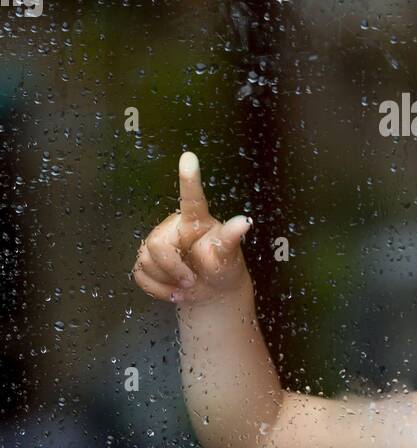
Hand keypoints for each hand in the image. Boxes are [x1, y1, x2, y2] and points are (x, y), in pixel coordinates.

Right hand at [133, 152, 252, 307]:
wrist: (210, 290)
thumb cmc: (221, 266)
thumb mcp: (229, 255)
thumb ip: (231, 238)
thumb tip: (244, 222)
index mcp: (196, 220)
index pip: (192, 199)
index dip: (189, 179)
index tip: (189, 157)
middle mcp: (173, 226)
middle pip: (157, 244)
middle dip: (174, 268)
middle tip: (192, 280)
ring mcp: (156, 243)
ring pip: (146, 261)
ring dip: (168, 281)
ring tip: (187, 284)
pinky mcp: (145, 260)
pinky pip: (141, 275)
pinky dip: (158, 290)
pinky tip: (174, 289)